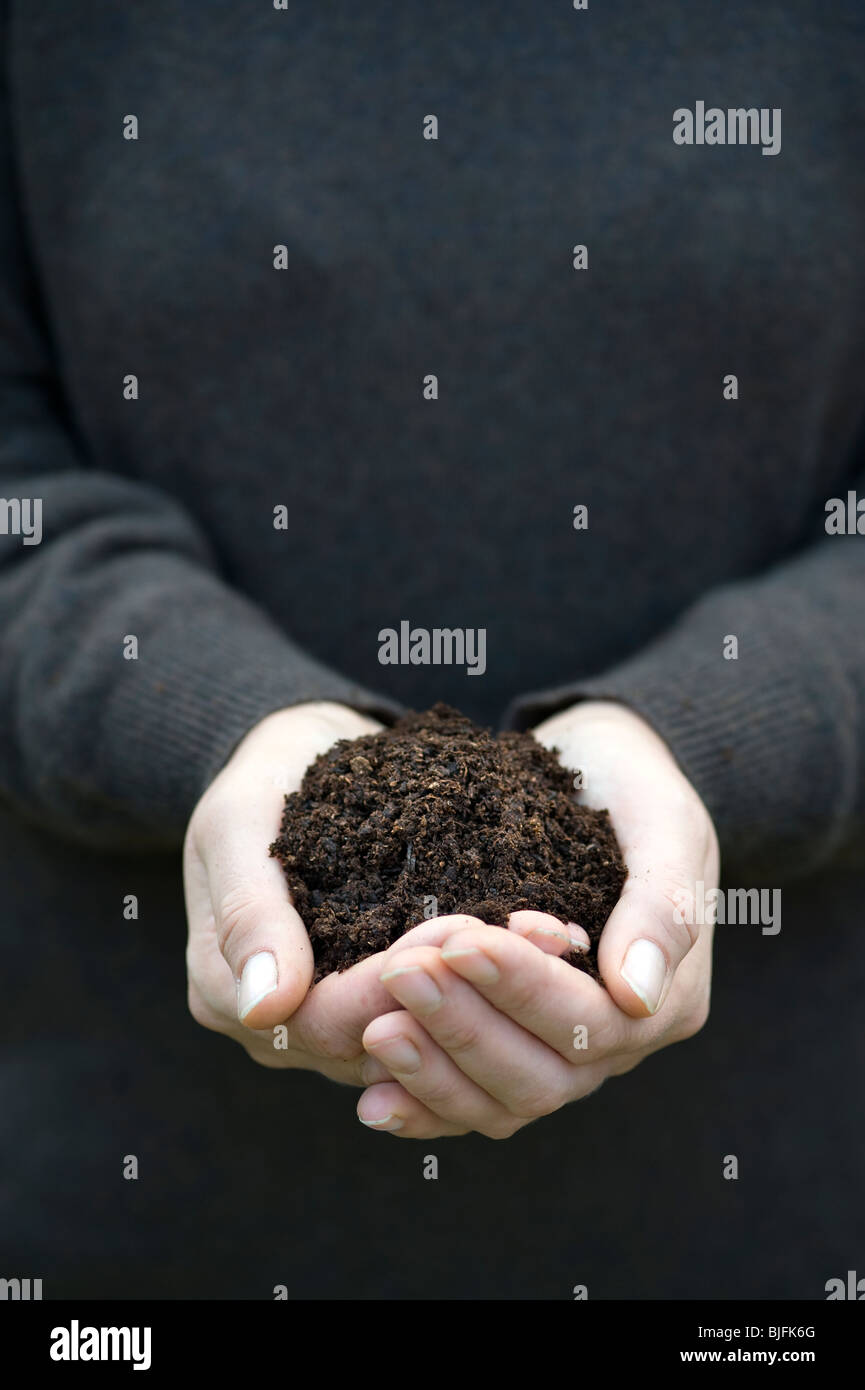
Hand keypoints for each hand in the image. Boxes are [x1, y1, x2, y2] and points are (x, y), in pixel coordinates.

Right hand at [184, 701, 560, 1085]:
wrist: (300, 755)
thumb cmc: (263, 777)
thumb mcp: (240, 821)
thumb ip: (246, 909)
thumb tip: (264, 1008)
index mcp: (228, 993)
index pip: (321, 1023)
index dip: (391, 987)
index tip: (458, 927)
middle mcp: (282, 1028)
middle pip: (379, 1041)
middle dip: (461, 991)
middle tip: (532, 931)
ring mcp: (336, 1022)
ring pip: (422, 1037)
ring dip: (492, 993)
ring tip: (555, 936)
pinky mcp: (387, 1000)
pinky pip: (443, 1014)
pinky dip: (495, 985)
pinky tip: (550, 940)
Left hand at [356, 700, 718, 1137]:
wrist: (593, 777)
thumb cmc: (630, 787)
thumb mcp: (664, 821)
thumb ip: (665, 905)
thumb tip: (638, 995)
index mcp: (663, 998)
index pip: (590, 1021)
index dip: (523, 988)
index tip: (458, 943)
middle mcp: (617, 1044)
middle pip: (543, 1074)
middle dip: (466, 1028)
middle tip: (399, 972)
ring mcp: (563, 1056)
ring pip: (504, 1102)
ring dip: (436, 1072)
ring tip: (374, 1032)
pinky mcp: (513, 1049)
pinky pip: (472, 1103)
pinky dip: (425, 1107)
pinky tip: (372, 1099)